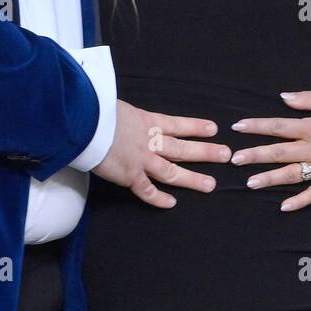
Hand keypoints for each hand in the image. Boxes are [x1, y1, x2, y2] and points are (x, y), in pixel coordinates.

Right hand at [92, 100, 230, 208]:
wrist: (85, 123)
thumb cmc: (95, 110)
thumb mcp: (116, 107)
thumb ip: (125, 116)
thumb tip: (123, 117)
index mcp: (146, 121)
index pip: (177, 124)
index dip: (196, 127)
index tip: (213, 128)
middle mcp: (149, 141)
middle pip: (183, 148)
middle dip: (205, 152)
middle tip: (225, 155)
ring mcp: (141, 160)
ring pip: (172, 172)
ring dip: (192, 179)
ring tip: (211, 185)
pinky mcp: (129, 176)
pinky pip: (147, 190)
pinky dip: (159, 198)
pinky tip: (172, 203)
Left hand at [230, 90, 310, 210]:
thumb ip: (308, 98)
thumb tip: (283, 97)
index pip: (278, 126)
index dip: (257, 126)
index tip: (237, 127)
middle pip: (279, 152)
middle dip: (255, 155)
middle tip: (234, 160)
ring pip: (291, 175)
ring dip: (270, 179)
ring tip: (250, 183)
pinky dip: (300, 201)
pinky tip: (284, 207)